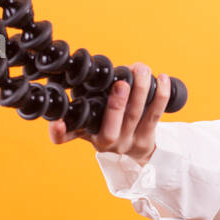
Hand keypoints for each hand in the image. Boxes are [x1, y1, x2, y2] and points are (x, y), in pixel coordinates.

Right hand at [47, 61, 169, 165]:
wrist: (136, 152)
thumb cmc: (111, 125)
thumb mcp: (93, 118)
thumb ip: (88, 98)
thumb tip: (91, 68)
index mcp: (86, 133)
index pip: (66, 137)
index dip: (59, 132)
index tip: (57, 122)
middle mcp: (105, 142)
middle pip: (110, 127)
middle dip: (116, 105)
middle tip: (121, 83)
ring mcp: (127, 142)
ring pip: (135, 117)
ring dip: (140, 91)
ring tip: (141, 70)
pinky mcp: (146, 139)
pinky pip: (155, 115)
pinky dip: (160, 95)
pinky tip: (161, 79)